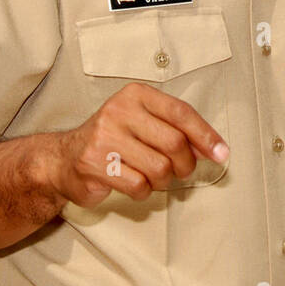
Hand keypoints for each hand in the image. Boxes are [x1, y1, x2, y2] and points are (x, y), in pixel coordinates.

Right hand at [50, 83, 227, 207]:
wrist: (63, 159)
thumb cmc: (114, 139)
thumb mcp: (144, 122)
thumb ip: (177, 130)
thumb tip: (213, 149)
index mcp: (136, 95)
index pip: (181, 113)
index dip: (206, 136)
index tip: (222, 154)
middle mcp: (118, 111)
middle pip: (174, 144)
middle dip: (184, 164)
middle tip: (180, 170)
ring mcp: (104, 137)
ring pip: (159, 168)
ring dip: (163, 180)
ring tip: (153, 176)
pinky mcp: (94, 165)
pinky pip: (139, 186)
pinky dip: (143, 191)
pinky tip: (133, 182)